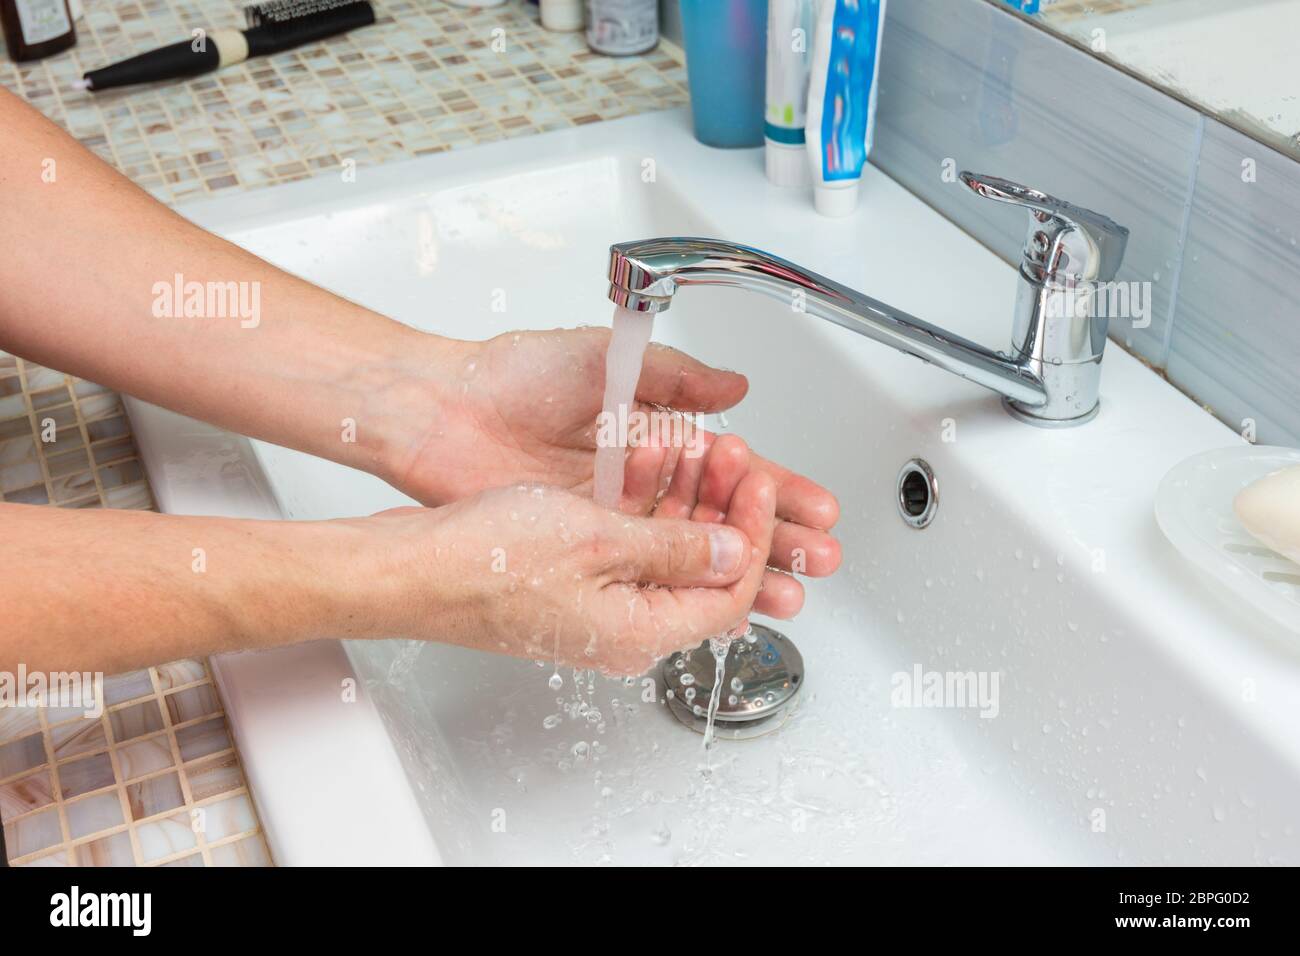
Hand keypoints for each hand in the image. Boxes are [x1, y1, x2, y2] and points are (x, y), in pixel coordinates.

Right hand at [359, 471, 776, 675]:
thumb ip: (674, 550)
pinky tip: (641, 455)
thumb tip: (733, 554)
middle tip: (731, 453)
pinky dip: (641, 500)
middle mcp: (625, 626)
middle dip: (724, 504)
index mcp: (641, 630)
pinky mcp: (572, 580)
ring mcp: (598, 603)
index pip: (731, 590)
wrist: (408, 568)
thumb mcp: (597, 542)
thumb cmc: (481, 564)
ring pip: (665, 547)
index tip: (758, 481)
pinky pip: (626, 541)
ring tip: (690, 442)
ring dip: (682, 493)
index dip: (755, 531)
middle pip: (703, 568)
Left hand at [378, 328, 840, 617]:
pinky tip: (719, 603)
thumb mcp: (606, 360)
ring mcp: (612, 517)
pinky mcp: (582, 542)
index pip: (729, 468)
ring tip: (785, 592)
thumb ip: (675, 378)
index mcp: (651, 432)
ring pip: (690, 551)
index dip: (774, 488)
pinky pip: (644, 570)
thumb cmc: (511, 377)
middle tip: (816, 561)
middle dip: (773, 538)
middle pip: (720, 517)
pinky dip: (682, 586)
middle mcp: (638, 480)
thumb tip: (737, 387)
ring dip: (739, 571)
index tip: (815, 510)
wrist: (441, 411)